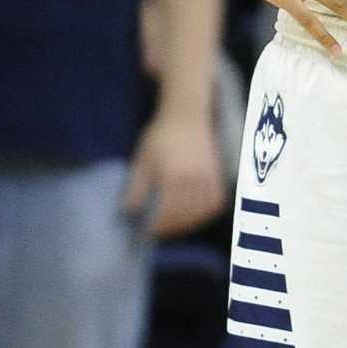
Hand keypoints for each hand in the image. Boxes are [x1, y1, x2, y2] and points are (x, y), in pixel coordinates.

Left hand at [125, 109, 226, 237]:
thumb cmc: (161, 135)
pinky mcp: (218, 176)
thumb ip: (136, 188)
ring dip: (187, 224)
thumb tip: (128, 212)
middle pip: (184, 215)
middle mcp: (193, 179)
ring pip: (200, 211)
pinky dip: (205, 213)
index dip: (156, 226)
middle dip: (170, 228)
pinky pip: (215, 202)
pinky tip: (194, 216)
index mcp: (172, 175)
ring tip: (174, 227)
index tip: (146, 233)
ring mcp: (208, 178)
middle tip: (158, 233)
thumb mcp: (142, 159)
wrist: (187, 114)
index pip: (166, 211)